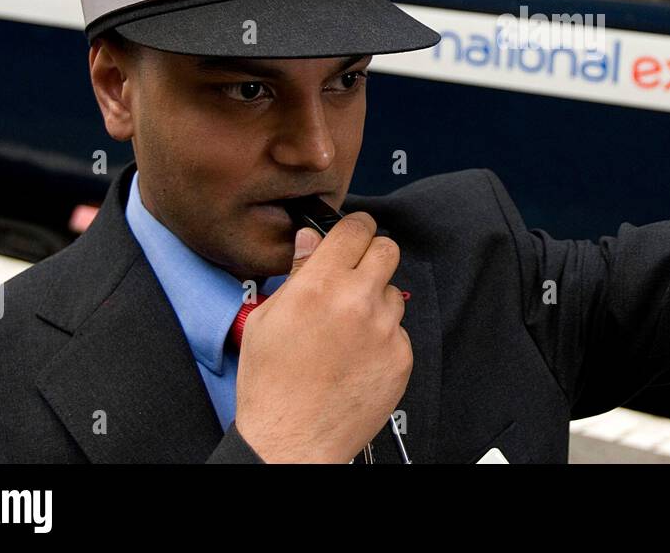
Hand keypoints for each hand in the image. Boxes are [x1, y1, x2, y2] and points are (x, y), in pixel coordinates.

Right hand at [233, 212, 411, 462]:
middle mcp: (358, 302)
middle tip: (355, 274)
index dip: (353, 228)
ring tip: (348, 329)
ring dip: (376, 301)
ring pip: (394, 293)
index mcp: (320, 285)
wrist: (292, 441)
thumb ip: (297, 273)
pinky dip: (383, 337)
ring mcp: (385, 330)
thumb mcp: (268, 319)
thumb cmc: (271, 386)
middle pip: (387, 249)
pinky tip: (357, 356)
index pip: (355, 228)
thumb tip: (311, 239)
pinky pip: (399, 330)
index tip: (352, 234)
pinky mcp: (401, 357)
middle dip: (371, 255)